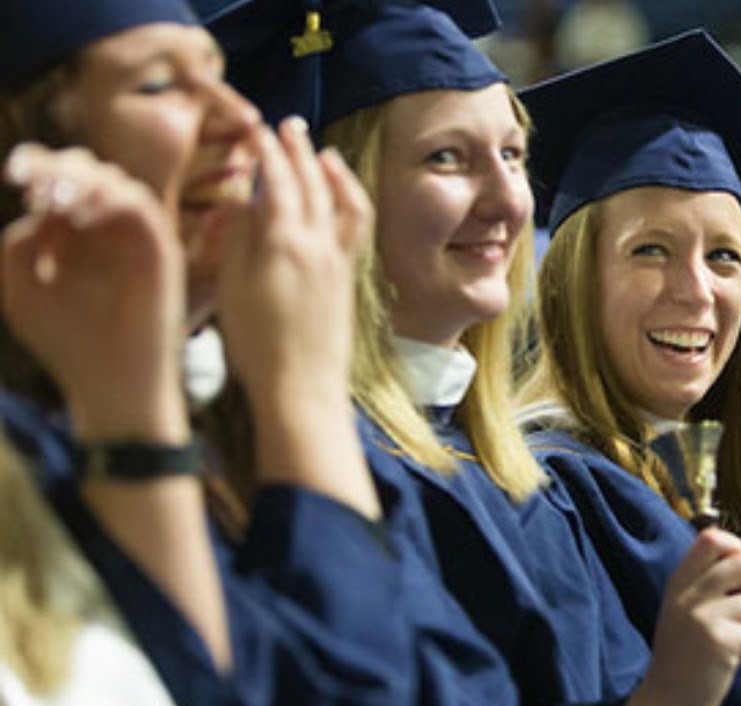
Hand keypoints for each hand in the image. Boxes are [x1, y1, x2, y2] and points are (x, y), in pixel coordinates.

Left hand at [2, 143, 189, 440]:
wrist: (112, 384)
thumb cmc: (68, 343)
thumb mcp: (21, 291)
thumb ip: (18, 246)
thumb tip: (40, 211)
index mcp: (73, 237)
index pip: (59, 183)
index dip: (37, 166)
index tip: (14, 175)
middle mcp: (106, 232)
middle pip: (89, 169)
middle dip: (57, 168)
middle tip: (37, 191)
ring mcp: (136, 240)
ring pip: (117, 181)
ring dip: (83, 182)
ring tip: (57, 205)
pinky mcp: (161, 250)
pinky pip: (140, 205)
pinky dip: (110, 199)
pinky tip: (80, 216)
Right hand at [215, 117, 370, 412]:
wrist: (303, 389)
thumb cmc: (258, 347)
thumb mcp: (231, 290)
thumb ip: (238, 240)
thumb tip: (243, 201)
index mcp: (283, 244)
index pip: (276, 182)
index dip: (266, 153)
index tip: (256, 129)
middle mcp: (316, 246)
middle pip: (309, 184)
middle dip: (297, 150)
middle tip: (287, 125)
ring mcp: (337, 262)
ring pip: (339, 202)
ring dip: (331, 172)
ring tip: (322, 151)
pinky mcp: (348, 280)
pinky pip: (354, 227)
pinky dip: (349, 202)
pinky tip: (342, 199)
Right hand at [626, 529, 740, 705]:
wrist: (668, 700)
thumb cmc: (684, 654)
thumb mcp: (681, 608)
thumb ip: (703, 582)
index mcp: (678, 583)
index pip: (711, 539)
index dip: (734, 546)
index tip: (737, 569)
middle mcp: (688, 596)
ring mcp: (702, 618)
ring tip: (735, 638)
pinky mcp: (719, 642)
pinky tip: (733, 658)